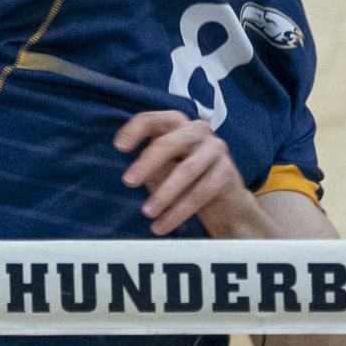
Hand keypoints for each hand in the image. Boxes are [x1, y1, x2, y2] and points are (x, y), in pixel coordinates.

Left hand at [113, 110, 256, 235]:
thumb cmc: (186, 180)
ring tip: (146, 212)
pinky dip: (179, 211)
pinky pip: (200, 192)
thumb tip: (134, 174)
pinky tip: (162, 226)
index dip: (135, 130)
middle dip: (148, 162)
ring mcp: (215, 149)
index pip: (154, 120)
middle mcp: (198, 131)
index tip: (119, 147)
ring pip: (187, 170)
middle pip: (171, 143)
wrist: (226, 202)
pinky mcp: (226, 171)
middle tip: (128, 182)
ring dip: (164, 193)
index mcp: (177, 125)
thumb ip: (150, 166)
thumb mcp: (164, 169)